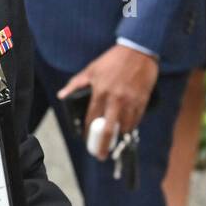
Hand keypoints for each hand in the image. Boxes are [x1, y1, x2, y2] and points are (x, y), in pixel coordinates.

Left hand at [58, 43, 157, 159]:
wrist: (138, 50)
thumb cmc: (113, 60)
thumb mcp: (91, 70)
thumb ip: (76, 84)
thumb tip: (62, 95)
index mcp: (100, 92)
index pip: (92, 119)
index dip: (88, 131)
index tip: (87, 139)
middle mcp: (115, 99)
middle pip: (109, 129)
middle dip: (104, 145)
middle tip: (101, 155)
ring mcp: (130, 101)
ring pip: (125, 127)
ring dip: (119, 136)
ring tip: (114, 140)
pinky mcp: (142, 100)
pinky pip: (137, 120)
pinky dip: (131, 126)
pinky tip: (127, 129)